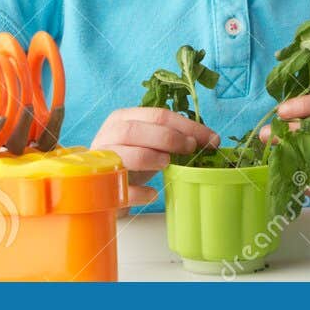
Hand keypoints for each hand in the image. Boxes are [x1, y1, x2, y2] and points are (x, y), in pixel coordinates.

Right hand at [90, 106, 217, 205]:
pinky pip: (118, 187)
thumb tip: (210, 140)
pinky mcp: (99, 186)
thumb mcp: (151, 143)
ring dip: (149, 157)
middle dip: (168, 138)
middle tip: (191, 149)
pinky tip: (152, 194)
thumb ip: (172, 137)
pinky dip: (138, 191)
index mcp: (124, 118)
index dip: (187, 125)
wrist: (104, 186)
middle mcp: (109, 135)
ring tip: (167, 164)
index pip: (157, 115)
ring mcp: (101, 160)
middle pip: (135, 130)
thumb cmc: (133, 160)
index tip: (210, 139)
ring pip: (123, 153)